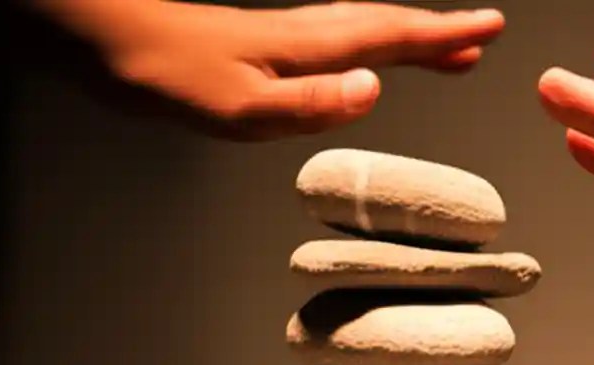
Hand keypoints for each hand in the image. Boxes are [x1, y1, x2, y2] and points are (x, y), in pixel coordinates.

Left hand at [27, 0, 504, 139]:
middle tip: (479, 38)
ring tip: (440, 48)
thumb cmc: (166, 74)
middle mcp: (300, 35)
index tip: (488, 30)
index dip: (442, 36)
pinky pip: (333, 38)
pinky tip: (357, 57)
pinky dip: (364, 42)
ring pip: (359, 29)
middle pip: (383, 27)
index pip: (389, 39)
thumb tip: (373, 91)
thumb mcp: (240, 107)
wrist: (104, 38)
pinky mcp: (258, 46)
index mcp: (306, 49)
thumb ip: (308, 103)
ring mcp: (280, 38)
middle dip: (435, 33)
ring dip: (405, 37)